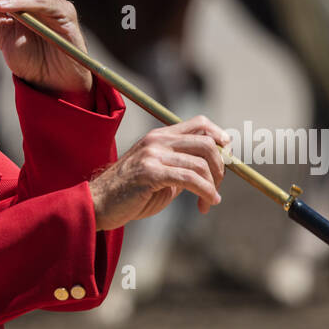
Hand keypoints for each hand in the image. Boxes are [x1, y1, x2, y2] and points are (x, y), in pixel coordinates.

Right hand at [88, 116, 230, 231]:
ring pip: (200, 162)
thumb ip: (182, 166)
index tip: (228, 158)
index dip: (220, 137)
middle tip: (217, 188)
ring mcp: (153, 155)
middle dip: (221, 167)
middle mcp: (157, 140)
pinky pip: (190, 178)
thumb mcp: (161, 173)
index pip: (200, 123)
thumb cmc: (132, 193)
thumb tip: (215, 168)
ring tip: (209, 202)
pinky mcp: (150, 173)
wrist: (100, 204)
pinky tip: (205, 204)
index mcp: (160, 136)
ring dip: (213, 186)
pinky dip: (205, 192)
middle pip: (207, 142)